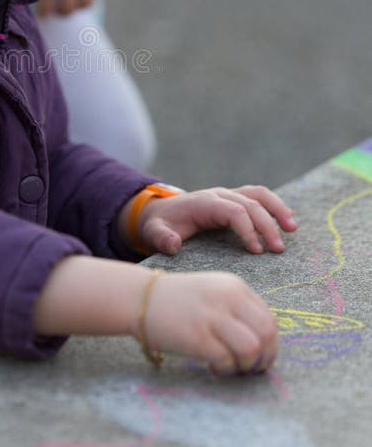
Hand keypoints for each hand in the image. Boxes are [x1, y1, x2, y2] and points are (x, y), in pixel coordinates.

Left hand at [132, 185, 296, 255]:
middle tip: (278, 249)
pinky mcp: (234, 199)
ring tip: (292, 229)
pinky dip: (274, 206)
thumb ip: (161, 239)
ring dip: (277, 209)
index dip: (247, 229)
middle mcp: (219, 194)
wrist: (160, 212)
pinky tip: (288, 222)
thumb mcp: (154, 232)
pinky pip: (258, 197)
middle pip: (250, 204)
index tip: (256, 251)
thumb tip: (174, 244)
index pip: (233, 211)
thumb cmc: (160, 225)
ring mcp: (228, 195)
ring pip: (259, 194)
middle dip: (267, 225)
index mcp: (204, 202)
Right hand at [139, 271, 277, 373]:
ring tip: (230, 367)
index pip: (269, 319)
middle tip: (251, 368)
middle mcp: (226, 298)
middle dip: (264, 357)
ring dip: (246, 365)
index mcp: (234, 286)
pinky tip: (212, 367)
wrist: (139, 298)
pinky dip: (224, 370)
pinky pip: (226, 360)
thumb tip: (263, 342)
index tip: (260, 356)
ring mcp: (211, 316)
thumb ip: (238, 309)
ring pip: (251, 348)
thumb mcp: (212, 292)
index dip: (270, 344)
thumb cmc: (177, 300)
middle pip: (266, 334)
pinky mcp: (196, 336)